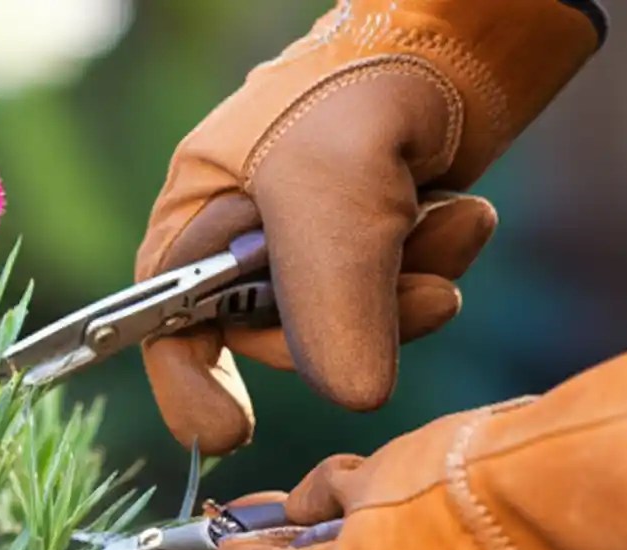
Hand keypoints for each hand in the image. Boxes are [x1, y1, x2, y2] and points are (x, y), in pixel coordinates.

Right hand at [136, 0, 606, 454]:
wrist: (457, 35)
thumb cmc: (361, 90)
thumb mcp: (333, 196)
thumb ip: (330, 304)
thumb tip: (351, 397)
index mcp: (200, 217)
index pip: (167, 325)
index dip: (188, 385)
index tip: (231, 433)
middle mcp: (249, 241)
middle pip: (275, 341)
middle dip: (350, 324)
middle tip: (411, 289)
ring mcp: (316, 245)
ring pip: (350, 327)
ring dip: (410, 292)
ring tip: (445, 226)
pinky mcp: (375, 243)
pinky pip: (400, 298)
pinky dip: (439, 264)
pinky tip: (459, 213)